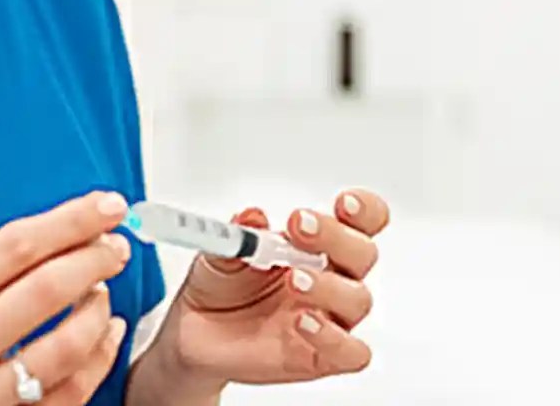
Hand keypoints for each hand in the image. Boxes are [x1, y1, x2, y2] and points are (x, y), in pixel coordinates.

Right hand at [0, 192, 133, 405]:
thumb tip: (60, 233)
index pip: (12, 249)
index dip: (69, 221)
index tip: (106, 205)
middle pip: (44, 291)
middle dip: (94, 260)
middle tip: (117, 245)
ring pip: (65, 347)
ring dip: (100, 311)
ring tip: (104, 292)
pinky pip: (70, 393)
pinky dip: (100, 358)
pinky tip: (106, 336)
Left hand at [148, 190, 389, 390]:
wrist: (195, 331)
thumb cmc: (221, 285)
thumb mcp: (220, 253)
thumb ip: (238, 235)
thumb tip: (252, 216)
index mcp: (315, 245)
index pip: (360, 222)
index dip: (364, 210)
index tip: (345, 203)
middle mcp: (330, 278)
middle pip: (362, 253)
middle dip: (336, 237)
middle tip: (300, 227)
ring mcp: (329, 317)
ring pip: (358, 300)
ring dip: (329, 285)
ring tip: (295, 279)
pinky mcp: (321, 356)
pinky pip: (351, 352)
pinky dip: (333, 338)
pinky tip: (304, 323)